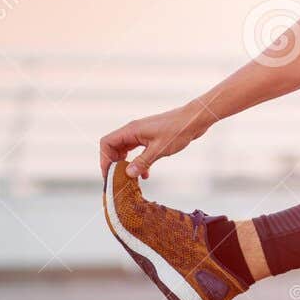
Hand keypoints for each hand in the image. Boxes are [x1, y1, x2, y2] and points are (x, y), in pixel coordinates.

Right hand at [99, 103, 213, 178]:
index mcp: (132, 130)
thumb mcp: (159, 149)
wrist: (195, 120)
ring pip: (126, 150)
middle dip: (114, 164)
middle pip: (114, 147)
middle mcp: (134, 131)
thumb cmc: (178, 130)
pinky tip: (146, 174)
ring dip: (126, 164)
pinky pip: (138, 151)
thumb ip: (143, 162)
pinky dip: (138, 162)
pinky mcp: (150, 138)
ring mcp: (142, 134)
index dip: (104, 159)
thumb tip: (128, 174)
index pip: (107, 143)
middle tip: (117, 179)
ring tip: (129, 179)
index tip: (108, 174)